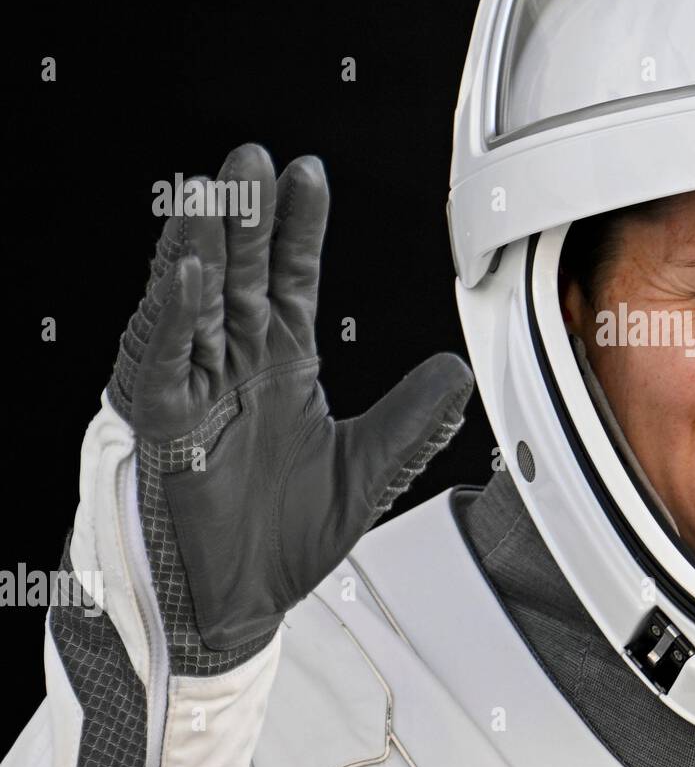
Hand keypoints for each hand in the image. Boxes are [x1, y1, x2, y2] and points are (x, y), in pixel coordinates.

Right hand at [109, 143, 473, 659]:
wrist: (239, 606)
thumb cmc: (287, 540)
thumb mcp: (370, 470)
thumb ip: (413, 418)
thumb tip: (460, 370)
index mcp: (281, 368)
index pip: (288, 280)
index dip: (297, 229)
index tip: (307, 175)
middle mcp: (234, 368)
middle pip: (239, 277)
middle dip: (245, 218)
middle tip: (251, 159)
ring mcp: (195, 393)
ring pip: (193, 306)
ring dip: (202, 250)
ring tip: (215, 195)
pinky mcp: (163, 429)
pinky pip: (162, 364)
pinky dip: (174, 321)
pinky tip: (191, 277)